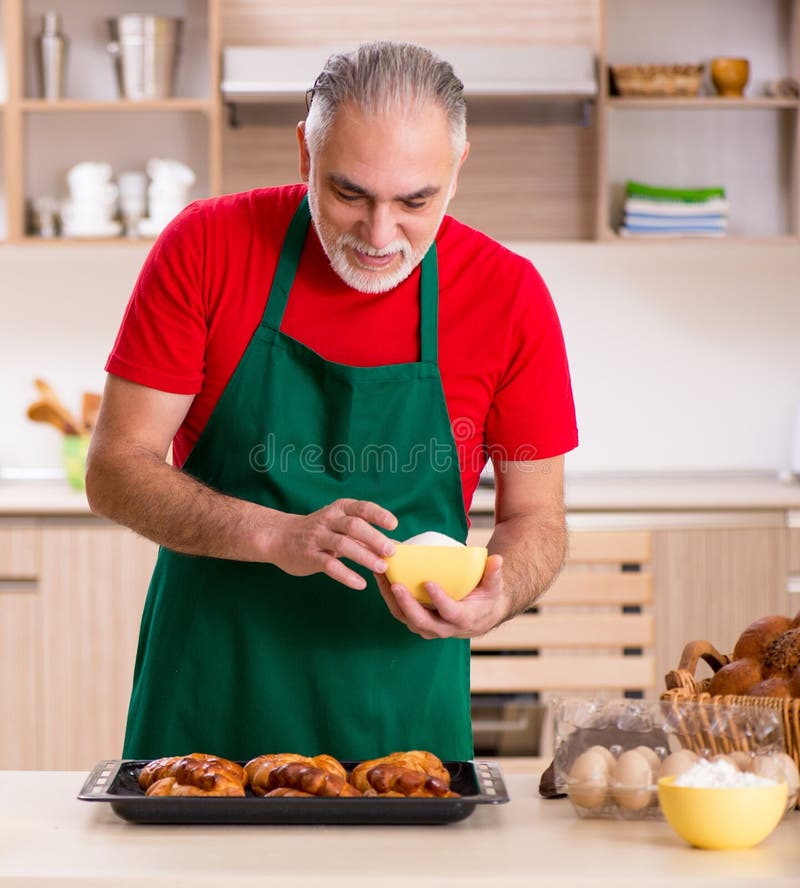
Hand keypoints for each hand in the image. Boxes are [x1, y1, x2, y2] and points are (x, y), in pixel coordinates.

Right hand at [270, 498, 396, 589]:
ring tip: (381, 567)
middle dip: (374, 537)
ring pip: (343, 544)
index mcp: (339, 509)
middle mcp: (328, 520)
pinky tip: (360, 583)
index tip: (393, 524)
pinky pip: (329, 565)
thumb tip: (394, 545)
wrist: (279, 537)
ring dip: (364, 556)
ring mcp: (317, 538)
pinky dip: (346, 575)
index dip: (378, 514)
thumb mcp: (339, 526)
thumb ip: (363, 534)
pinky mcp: (309, 556)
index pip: (361, 508)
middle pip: (353, 525)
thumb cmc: (319, 532)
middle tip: (391, 551)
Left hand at [373, 554, 506, 638]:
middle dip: (407, 604)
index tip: (429, 583)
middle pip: (422, 621)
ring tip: (382, 577)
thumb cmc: (486, 597)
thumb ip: (493, 573)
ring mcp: (428, 627)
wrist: (480, 615)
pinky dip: (388, 597)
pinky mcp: (417, 622)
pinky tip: (382, 578)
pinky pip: (399, 612)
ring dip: (391, 599)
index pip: (450, 612)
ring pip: (406, 618)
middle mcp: (444, 628)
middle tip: (397, 584)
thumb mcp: (494, 586)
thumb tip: (497, 559)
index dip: (439, 600)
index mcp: (464, 619)